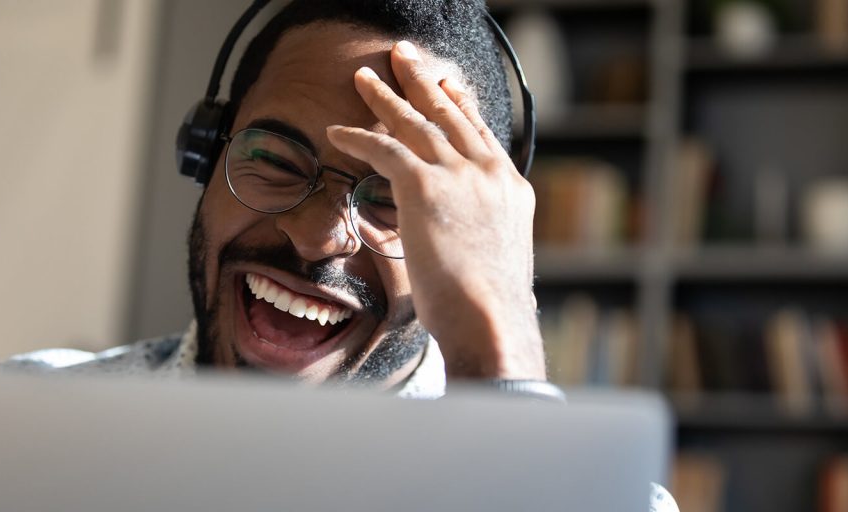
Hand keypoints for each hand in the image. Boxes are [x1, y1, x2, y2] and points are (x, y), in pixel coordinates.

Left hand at [326, 40, 545, 379]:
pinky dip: (359, 138)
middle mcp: (489, 174)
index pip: (481, 135)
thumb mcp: (495, 260)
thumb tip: (459, 243)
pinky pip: (386, 149)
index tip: (447, 85)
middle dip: (423, 82)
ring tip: (362, 78)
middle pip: (450, 115)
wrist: (491, 321)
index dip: (460, 106)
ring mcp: (461, 177)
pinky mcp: (428, 187)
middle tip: (403, 57)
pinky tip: (337, 130)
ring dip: (386, 98)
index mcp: (510, 189)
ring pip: (417, 124)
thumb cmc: (489, 309)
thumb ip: (479, 235)